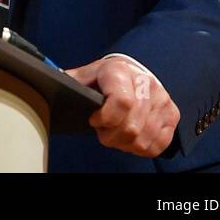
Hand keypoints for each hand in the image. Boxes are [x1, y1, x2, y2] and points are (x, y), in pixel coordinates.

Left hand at [64, 56, 180, 157]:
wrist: (132, 71)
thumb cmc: (104, 77)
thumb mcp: (86, 75)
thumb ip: (70, 81)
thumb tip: (47, 82)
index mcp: (120, 71)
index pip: (122, 102)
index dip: (105, 118)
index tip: (94, 120)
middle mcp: (146, 84)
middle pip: (131, 128)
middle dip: (110, 136)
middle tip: (102, 130)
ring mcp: (163, 100)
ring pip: (142, 140)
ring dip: (124, 143)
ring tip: (114, 132)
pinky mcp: (172, 115)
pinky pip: (157, 145)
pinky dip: (140, 148)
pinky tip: (129, 137)